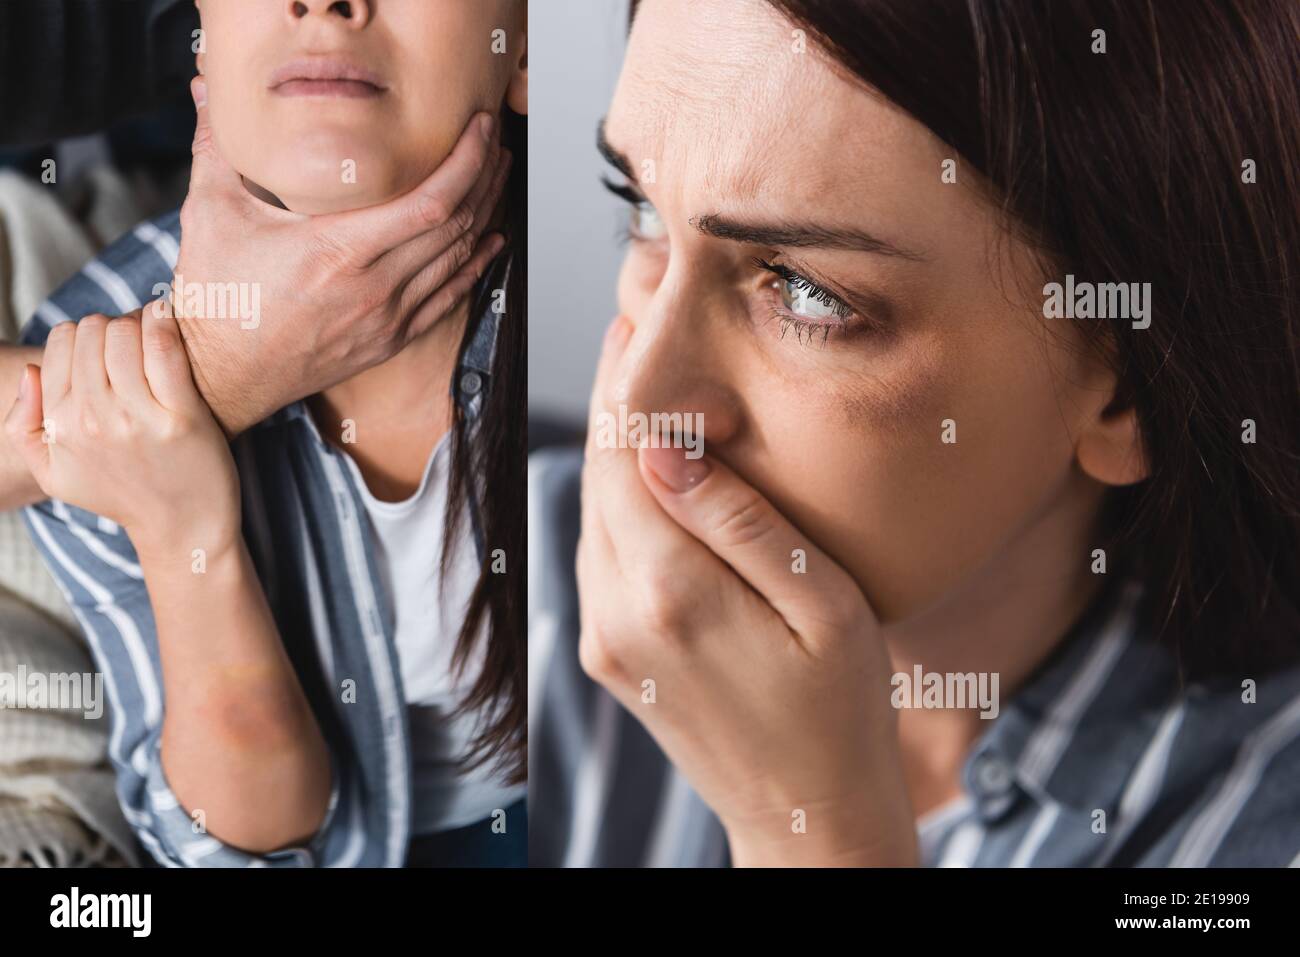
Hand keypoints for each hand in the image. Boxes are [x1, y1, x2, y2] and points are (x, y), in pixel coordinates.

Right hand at [4, 304, 240, 561]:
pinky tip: (168, 317)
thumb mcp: (54, 472)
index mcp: (61, 424)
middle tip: (132, 343)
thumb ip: (23, 424)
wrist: (182, 527)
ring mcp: (136, 418)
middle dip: (112, 327)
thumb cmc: (120, 493)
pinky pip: (164, 348)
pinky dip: (164, 323)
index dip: (85, 336)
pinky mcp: (181, 417)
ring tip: (151, 336)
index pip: (61, 342)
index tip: (107, 348)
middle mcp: (93, 419)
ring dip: (139, 324)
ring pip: (124, 332)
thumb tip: (30, 374)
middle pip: (93, 330)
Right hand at [173, 76, 509, 434]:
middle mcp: (374, 288)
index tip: (480, 129)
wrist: (222, 375)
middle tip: (495, 142)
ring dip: (486, 214)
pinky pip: (449, 298)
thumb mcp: (211, 215)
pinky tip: (490, 240)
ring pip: (459, 260)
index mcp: (338, 251)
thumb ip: (214, 145)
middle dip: (486, 178)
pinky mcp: (391, 340)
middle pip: (458, 226)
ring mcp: (388, 318)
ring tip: (496, 177)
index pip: (431, 202)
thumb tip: (204, 86)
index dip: (468, 162)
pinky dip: (475, 264)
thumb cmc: (216, 297)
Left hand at [576, 316, 917, 866]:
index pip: (626, 455)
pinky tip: (645, 468)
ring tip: (637, 379)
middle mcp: (617, 611)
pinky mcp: (605, 650)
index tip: (636, 319)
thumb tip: (665, 445)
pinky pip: (598, 551)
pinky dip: (615, 498)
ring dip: (611, 446)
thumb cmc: (841, 710)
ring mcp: (603, 635)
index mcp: (673, 593)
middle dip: (612, 398)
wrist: (804, 814)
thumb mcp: (824, 607)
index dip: (627, 381)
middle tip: (633, 326)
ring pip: (589, 509)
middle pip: (597, 475)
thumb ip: (742, 523)